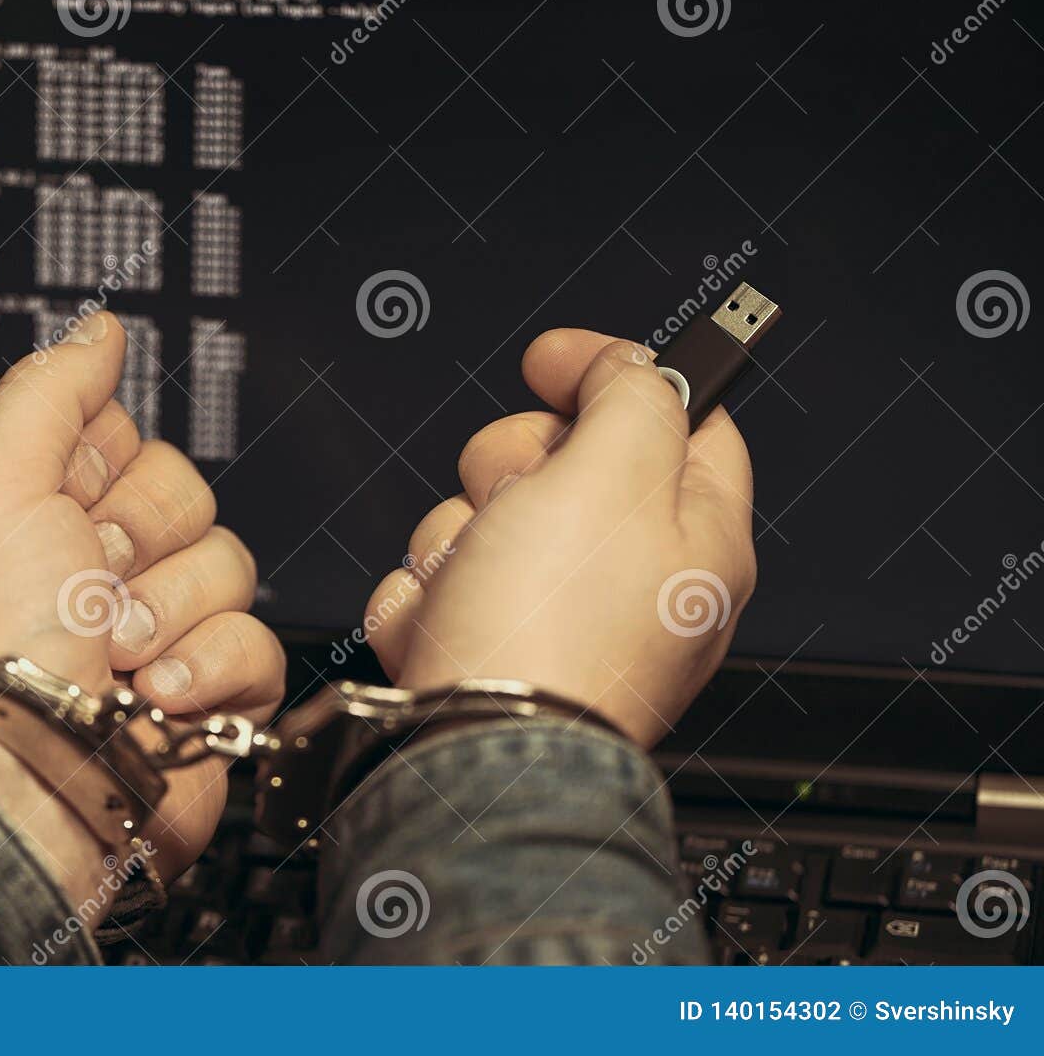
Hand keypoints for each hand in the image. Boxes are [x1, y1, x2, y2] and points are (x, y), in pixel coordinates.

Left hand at [0, 311, 283, 890]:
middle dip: (145, 537)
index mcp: (31, 517)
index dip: (104, 464)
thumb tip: (99, 329)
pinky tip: (154, 701)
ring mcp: (150, 639)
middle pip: (186, 493)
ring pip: (228, 565)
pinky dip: (209, 670)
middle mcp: (89, 574)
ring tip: (114, 656)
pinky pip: (256, 643)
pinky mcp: (204, 698)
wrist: (17, 783)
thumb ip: (50, 390)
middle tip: (89, 581)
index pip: (119, 438)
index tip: (69, 500)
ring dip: (171, 611)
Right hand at [363, 330, 756, 746]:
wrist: (467, 757)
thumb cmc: (552, 632)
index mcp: (695, 540)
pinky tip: (442, 628)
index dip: (611, 376)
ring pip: (483, 520)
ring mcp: (555, 623)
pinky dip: (426, 598)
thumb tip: (631, 364)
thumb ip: (631, 395)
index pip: (680, 422)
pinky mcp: (487, 653)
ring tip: (466, 584)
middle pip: (563, 465)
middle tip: (511, 500)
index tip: (552, 363)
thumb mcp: (612, 473)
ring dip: (454, 537)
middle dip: (510, 468)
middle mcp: (633, 585)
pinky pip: (439, 584)